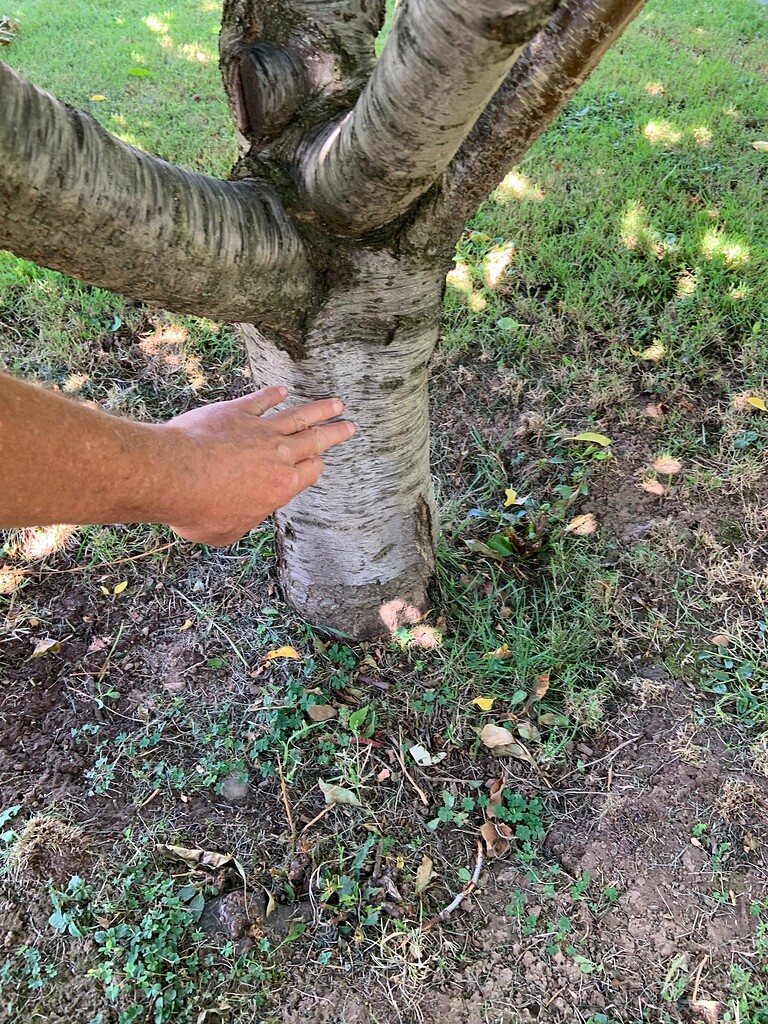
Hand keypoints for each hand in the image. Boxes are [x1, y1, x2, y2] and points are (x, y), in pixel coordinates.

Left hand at [158, 386, 354, 545]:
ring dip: (319, 409)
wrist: (173, 475)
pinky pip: (261, 400)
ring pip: (298, 416)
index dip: (317, 466)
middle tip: (349, 425)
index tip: (319, 461)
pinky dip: (273, 394)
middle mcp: (278, 456)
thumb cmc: (197, 509)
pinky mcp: (237, 412)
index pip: (311, 472)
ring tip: (335, 403)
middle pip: (315, 440)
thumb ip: (243, 521)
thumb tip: (240, 518)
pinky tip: (282, 390)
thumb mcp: (226, 532)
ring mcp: (259, 430)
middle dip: (335, 431)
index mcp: (281, 487)